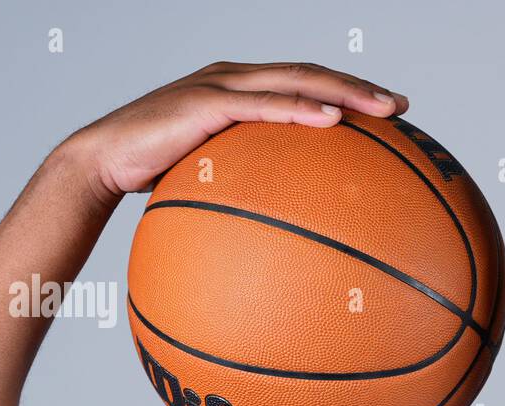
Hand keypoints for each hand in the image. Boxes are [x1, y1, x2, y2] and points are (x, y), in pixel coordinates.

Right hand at [56, 60, 408, 205]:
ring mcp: (219, 85)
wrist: (101, 164)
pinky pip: (262, 104)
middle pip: (310, 75)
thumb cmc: (156, 176)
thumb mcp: (210, 179)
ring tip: (383, 110)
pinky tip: (332, 121)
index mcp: (239, 90)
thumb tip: (281, 231)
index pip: (303, 84)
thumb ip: (246, 187)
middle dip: (360, 88)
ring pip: (295, 81)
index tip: (388, 113)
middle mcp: (234, 78)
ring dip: (344, 93)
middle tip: (402, 108)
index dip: (347, 93)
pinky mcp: (204, 103)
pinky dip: (299, 109)